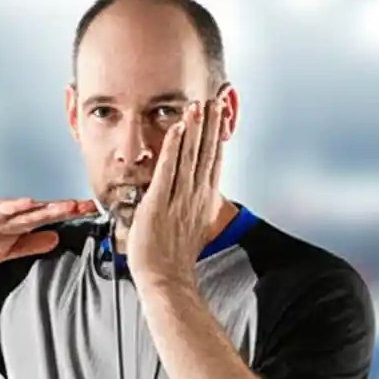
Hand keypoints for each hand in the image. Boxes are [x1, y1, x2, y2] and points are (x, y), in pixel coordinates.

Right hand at [0, 198, 95, 265]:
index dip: (71, 215)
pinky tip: (27, 203)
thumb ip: (30, 244)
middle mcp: (10, 215)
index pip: (50, 218)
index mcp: (18, 224)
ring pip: (26, 209)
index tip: (94, 213)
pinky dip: (13, 207)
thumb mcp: (6, 249)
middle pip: (44, 210)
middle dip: (67, 208)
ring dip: (48, 206)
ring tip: (68, 204)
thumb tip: (55, 239)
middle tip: (90, 205)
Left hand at [125, 99, 227, 284]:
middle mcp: (195, 196)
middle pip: (206, 153)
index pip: (213, 161)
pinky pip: (168, 170)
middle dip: (210, 125)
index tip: (219, 117)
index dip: (216, 137)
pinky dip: (173, 148)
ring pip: (189, 156)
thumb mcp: (191, 228)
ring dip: (194, 128)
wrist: (166, 279)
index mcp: (202, 201)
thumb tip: (194, 199)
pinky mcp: (159, 202)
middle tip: (214, 100)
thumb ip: (192, 208)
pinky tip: (178, 129)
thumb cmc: (174, 259)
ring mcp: (178, 198)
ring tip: (197, 106)